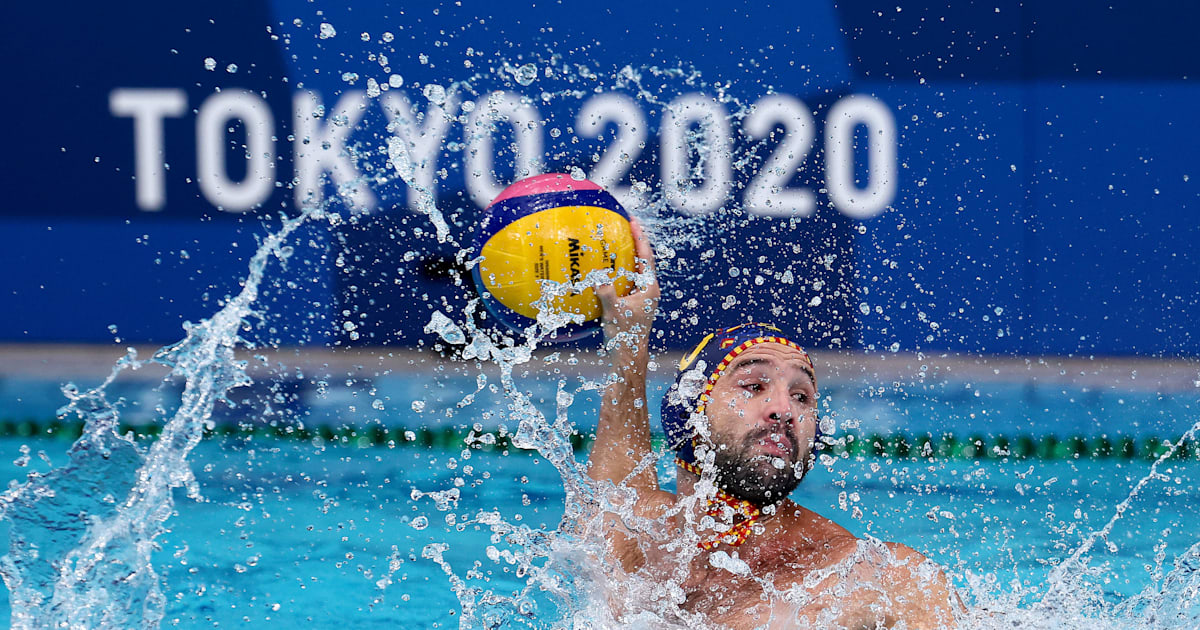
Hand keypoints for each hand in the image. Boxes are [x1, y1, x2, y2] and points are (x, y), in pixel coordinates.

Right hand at [596, 218, 659, 352]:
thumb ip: (607, 294)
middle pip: (643, 260)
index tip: (632, 221)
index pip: (647, 257)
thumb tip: (598, 277)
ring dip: (626, 256)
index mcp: (649, 289)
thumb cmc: (625, 337)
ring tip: (614, 241)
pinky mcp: (633, 304)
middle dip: (634, 242)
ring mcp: (642, 297)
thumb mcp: (614, 313)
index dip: (640, 237)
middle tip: (624, 226)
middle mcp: (648, 291)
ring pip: (635, 270)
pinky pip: (626, 281)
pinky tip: (604, 269)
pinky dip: (618, 271)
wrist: (628, 358)